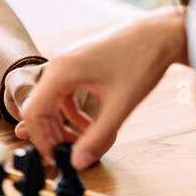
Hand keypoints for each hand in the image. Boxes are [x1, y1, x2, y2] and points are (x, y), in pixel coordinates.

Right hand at [19, 8, 188, 168]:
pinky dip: (72, 113)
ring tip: (81, 141)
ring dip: (62, 125)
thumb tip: (79, 162)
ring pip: (51, 102)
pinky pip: (64, 93)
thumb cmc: (142, 60)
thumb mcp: (120, 105)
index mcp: (62, 71)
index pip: (34, 112)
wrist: (161, 33)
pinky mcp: (78, 64)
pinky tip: (89, 124)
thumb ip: (98, 136)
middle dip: (52, 134)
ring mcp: (68, 63)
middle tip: (71, 154)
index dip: (42, 139)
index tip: (58, 157)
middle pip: (39, 108)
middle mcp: (59, 65)